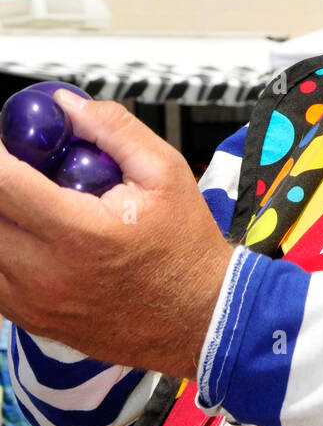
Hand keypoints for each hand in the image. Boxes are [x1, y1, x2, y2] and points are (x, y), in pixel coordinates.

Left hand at [0, 92, 233, 379]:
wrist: (200, 317)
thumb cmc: (186, 248)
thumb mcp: (165, 172)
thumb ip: (114, 130)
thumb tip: (67, 105)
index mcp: (79, 233)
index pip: (5, 184)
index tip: (6, 139)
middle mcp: (46, 274)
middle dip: (0, 182)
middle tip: (20, 165)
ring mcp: (34, 303)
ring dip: (3, 217)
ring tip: (31, 200)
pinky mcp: (32, 320)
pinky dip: (5, 249)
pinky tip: (31, 233)